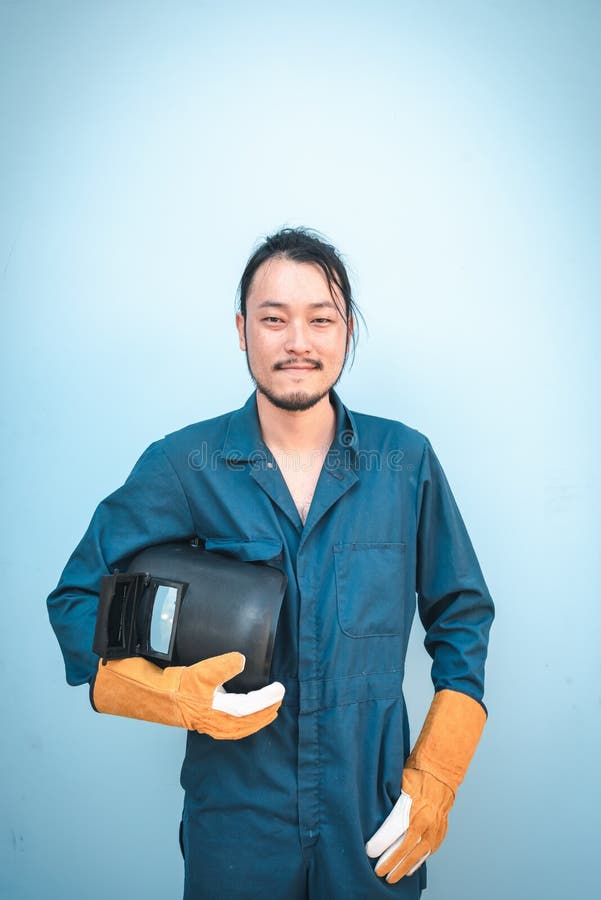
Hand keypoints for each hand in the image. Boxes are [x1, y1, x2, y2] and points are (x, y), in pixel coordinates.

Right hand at [93, 651, 285, 739]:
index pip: (251, 708)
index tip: (280, 689)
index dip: (267, 699)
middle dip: (265, 713)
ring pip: (240, 727)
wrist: (152, 697)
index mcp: (219, 712)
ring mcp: (209, 723)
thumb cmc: (177, 687)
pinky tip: (243, 718)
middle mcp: (216, 722)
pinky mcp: (202, 720)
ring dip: (256, 720)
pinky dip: (242, 724)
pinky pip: (230, 727)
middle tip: (279, 701)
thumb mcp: (202, 671)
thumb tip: (241, 661)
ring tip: (268, 710)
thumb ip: (225, 666)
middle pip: (248, 722)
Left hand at [366, 770, 452, 882]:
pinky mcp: (440, 834)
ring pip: (417, 854)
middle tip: (378, 871)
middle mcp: (424, 820)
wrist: (441, 776)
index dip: (381, 842)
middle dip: (390, 861)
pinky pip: (427, 852)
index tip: (369, 851)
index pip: (393, 829)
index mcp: (412, 805)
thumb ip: (388, 797)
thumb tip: (370, 810)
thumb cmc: (416, 777)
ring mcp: (434, 829)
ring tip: (390, 878)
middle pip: (405, 846)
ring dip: (402, 867)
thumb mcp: (399, 781)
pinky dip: (417, 863)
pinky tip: (407, 870)